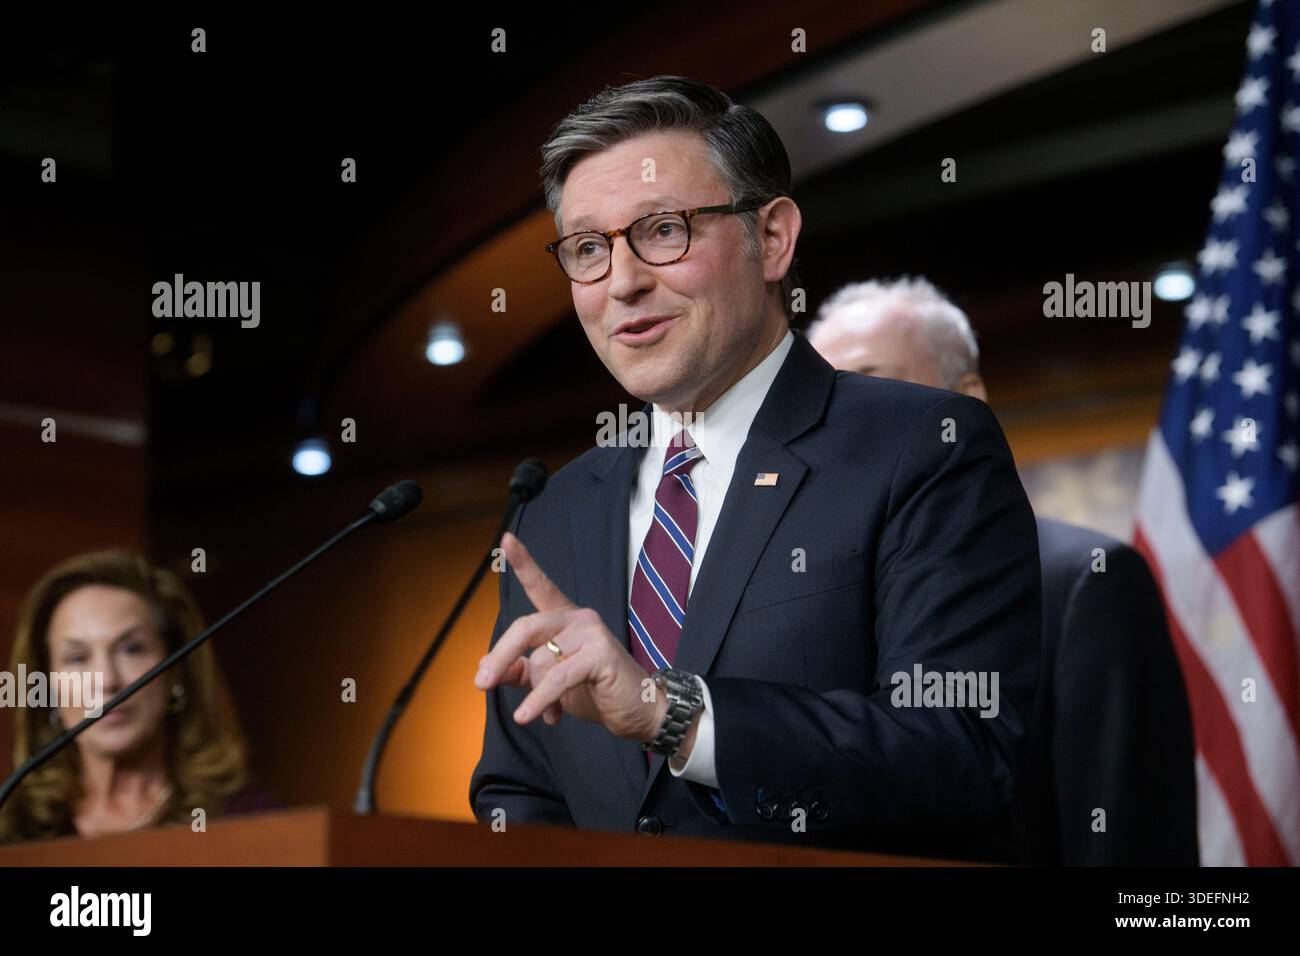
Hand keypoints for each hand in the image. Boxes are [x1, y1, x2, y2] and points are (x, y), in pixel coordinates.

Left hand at [474, 532, 667, 742]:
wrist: (637, 712)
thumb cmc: (596, 691)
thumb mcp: (550, 682)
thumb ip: (522, 672)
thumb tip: (486, 671)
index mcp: (565, 619)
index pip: (541, 586)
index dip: (523, 562)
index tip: (505, 539)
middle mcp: (578, 617)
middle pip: (526, 627)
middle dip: (501, 656)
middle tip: (481, 683)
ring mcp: (591, 632)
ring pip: (540, 659)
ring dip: (535, 692)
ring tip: (536, 714)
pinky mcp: (600, 653)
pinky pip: (556, 678)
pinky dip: (539, 699)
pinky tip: (530, 715)